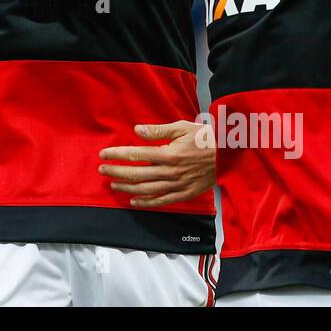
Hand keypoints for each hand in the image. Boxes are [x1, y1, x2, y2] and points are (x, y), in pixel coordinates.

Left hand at [99, 121, 215, 206]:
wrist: (228, 155)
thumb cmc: (204, 138)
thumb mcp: (182, 127)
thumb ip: (158, 130)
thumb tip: (137, 130)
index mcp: (168, 153)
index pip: (135, 154)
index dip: (117, 155)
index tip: (104, 154)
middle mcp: (170, 171)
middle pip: (137, 174)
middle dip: (116, 172)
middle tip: (102, 170)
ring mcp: (177, 185)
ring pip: (146, 189)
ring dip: (127, 187)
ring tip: (113, 184)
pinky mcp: (184, 194)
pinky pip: (162, 201)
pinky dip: (146, 203)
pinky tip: (134, 201)